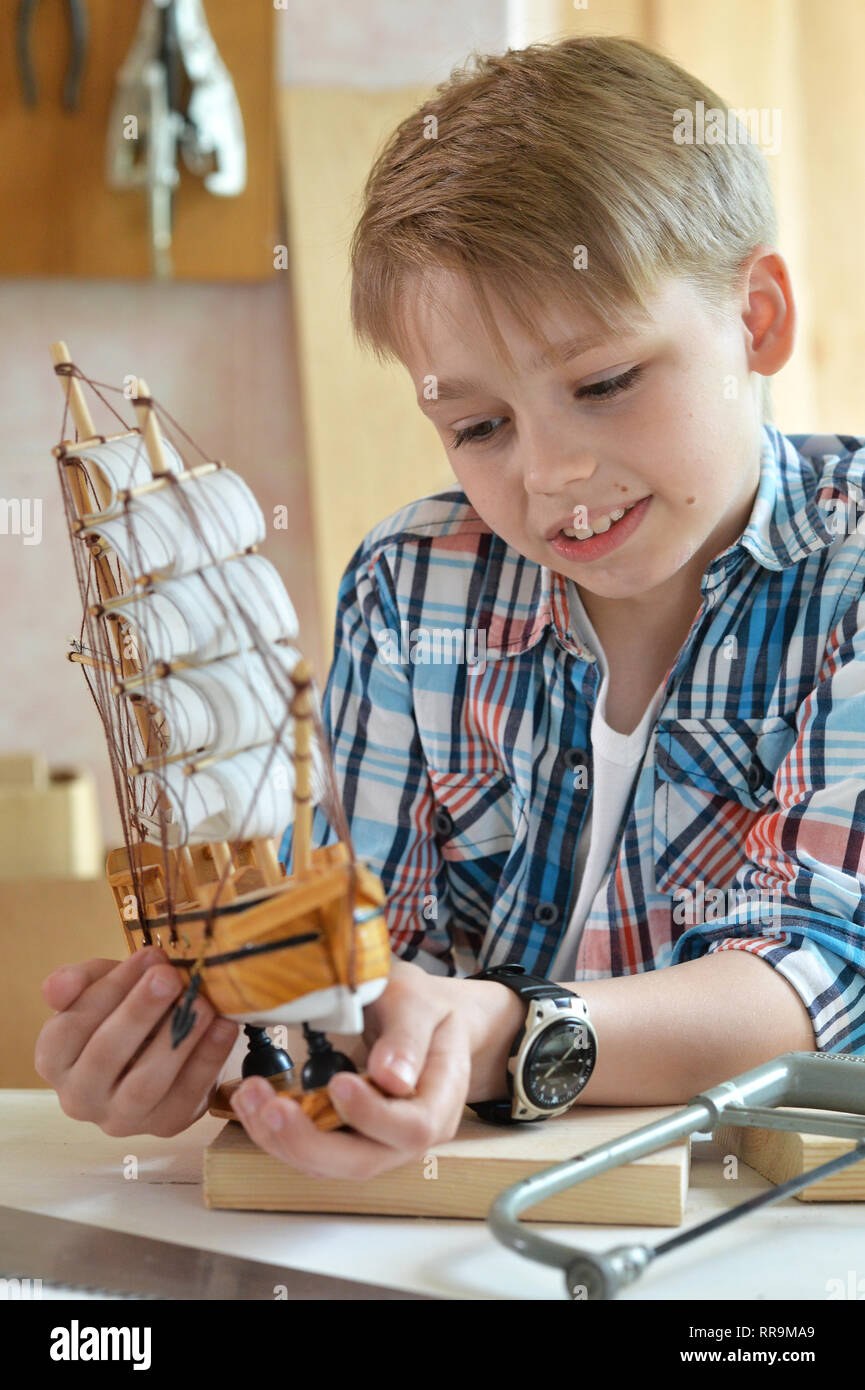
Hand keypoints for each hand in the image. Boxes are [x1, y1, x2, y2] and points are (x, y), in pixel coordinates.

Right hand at [34, 946, 238, 1137]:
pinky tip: (224, 1026)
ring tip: (201, 1003)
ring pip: (145, 1085)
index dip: (111, 989)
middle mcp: (79, 1097)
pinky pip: (187, 1096)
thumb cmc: (122, 1012)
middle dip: (139, 1012)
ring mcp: (122, 1118)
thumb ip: (79, 981)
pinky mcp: (165, 1125)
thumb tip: (57, 988)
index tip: (149, 956)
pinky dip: (208, 1060)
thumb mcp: (99, 987)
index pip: (71, 1027)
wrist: (162, 1047)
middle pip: (106, 1055)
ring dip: (176, 1041)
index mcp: (54, 1059)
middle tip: (169, 977)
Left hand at [229, 957, 522, 1178]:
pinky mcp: (343, 1140)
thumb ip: (408, 1035)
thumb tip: (391, 1076)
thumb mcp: (420, 1002)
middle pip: (362, 1161)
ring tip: (249, 1096)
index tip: (337, 1082)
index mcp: (440, 1102)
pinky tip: (250, 1101)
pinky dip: (275, 1131)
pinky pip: (309, 1150)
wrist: (422, 1021)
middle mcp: (406, 1137)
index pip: (412, 1128)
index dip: (372, 1115)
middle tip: (270, 1106)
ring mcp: (374, 1144)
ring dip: (282, 1138)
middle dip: (310, 1141)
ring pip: (327, 1164)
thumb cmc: (425, 1008)